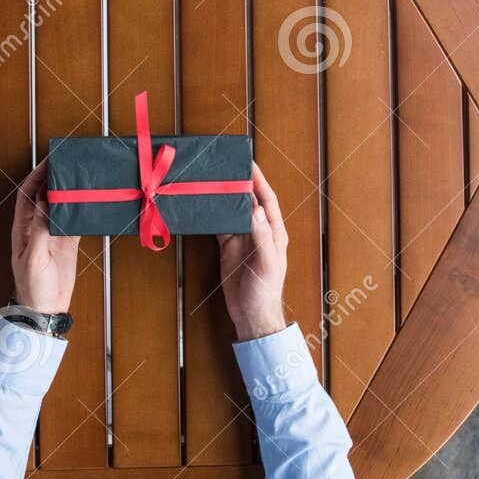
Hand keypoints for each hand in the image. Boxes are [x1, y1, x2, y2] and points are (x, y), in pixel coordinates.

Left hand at [11, 163, 78, 315]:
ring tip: (81, 178)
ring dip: (69, 194)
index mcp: (23, 229)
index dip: (35, 177)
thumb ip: (38, 231)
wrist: (45, 310)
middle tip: (68, 164)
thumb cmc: (31, 287)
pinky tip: (89, 202)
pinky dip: (81, 212)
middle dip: (54, 180)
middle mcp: (37, 228)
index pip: (27, 196)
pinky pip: (74, 223)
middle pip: (45, 197)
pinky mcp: (67, 245)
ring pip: (61, 207)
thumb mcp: (33, 258)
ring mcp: (53, 236)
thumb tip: (45, 202)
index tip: (47, 162)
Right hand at [218, 163, 287, 341]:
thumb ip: (262, 236)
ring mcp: (243, 238)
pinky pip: (220, 226)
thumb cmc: (265, 291)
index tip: (248, 163)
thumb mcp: (267, 263)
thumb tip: (256, 208)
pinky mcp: (228, 247)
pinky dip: (213, 214)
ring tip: (212, 180)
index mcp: (274, 232)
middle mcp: (259, 231)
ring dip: (224, 196)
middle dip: (239, 183)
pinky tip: (204, 204)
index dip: (259, 181)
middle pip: (248, 201)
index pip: (267, 200)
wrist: (251, 315)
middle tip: (225, 166)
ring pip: (233, 211)